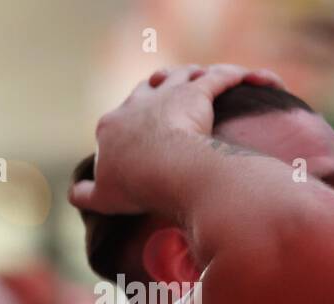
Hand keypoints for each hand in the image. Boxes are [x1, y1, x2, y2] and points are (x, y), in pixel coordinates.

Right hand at [70, 64, 284, 215]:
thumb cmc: (133, 186)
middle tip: (173, 98)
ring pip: (183, 74)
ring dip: (194, 77)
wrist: (162, 172)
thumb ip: (84, 194)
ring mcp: (168, 95)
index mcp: (110, 126)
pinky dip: (240, 76)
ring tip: (206, 84)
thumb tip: (74, 193)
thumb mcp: (101, 198)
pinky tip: (259, 82)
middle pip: (150, 86)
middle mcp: (136, 103)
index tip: (142, 132)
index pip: (119, 115)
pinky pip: (222, 76)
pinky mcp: (197, 92)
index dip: (131, 119)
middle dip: (160, 89)